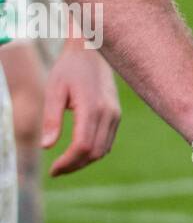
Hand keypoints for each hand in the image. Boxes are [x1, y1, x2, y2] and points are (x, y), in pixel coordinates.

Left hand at [42, 43, 121, 175]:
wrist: (92, 51)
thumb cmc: (69, 69)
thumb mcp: (54, 90)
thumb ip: (52, 118)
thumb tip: (46, 147)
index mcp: (92, 107)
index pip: (83, 145)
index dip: (68, 162)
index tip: (53, 170)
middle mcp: (108, 112)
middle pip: (95, 152)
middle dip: (75, 166)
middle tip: (56, 171)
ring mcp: (115, 114)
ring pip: (103, 149)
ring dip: (84, 161)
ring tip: (65, 163)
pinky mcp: (116, 114)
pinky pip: (108, 141)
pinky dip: (94, 152)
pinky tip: (78, 151)